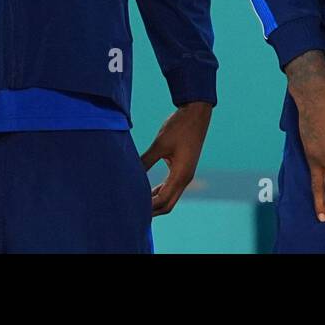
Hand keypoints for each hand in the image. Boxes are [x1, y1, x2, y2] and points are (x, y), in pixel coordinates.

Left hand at [140, 101, 211, 215]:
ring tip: (135, 203)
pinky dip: (159, 192)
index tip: (130, 207)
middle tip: (131, 211)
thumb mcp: (160, 143)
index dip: (147, 207)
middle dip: (151, 210)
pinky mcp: (183, 168)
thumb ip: (145, 161)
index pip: (162, 200)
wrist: (196, 113)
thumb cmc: (179, 126)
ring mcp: (185, 174)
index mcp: (181, 174)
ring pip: (169, 197)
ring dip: (154, 202)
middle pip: (167, 204)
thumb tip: (128, 175)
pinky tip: (146, 191)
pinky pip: (170, 187)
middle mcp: (185, 178)